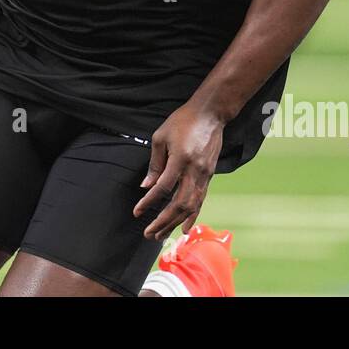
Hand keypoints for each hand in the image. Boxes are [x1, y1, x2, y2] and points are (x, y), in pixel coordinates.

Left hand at [133, 102, 224, 240]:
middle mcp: (195, 170)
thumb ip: (154, 163)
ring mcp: (205, 174)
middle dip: (163, 222)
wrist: (210, 114)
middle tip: (149, 234)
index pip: (163, 188)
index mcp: (180, 158)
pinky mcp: (210, 176)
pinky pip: (201, 200)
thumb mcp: (161, 137)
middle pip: (179, 204)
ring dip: (176, 223)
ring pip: (191, 206)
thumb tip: (146, 186)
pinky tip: (185, 227)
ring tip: (162, 234)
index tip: (137, 212)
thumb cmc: (183, 121)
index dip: (149, 202)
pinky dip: (192, 216)